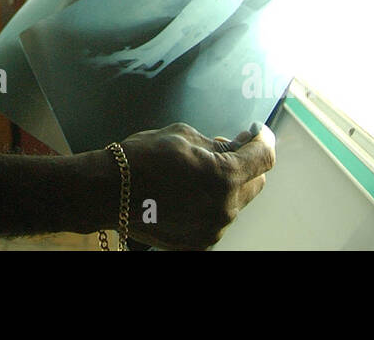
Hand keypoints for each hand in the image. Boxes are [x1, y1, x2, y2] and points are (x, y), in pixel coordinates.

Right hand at [117, 122, 275, 249]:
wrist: (108, 191)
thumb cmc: (143, 158)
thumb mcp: (183, 136)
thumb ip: (217, 144)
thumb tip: (234, 147)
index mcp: (224, 177)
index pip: (264, 157)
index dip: (263, 139)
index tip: (256, 132)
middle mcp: (224, 208)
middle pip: (256, 182)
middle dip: (246, 163)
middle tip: (228, 148)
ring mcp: (212, 229)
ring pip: (236, 202)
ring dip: (227, 185)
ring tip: (198, 173)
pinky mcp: (199, 242)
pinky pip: (216, 218)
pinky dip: (210, 203)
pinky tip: (188, 192)